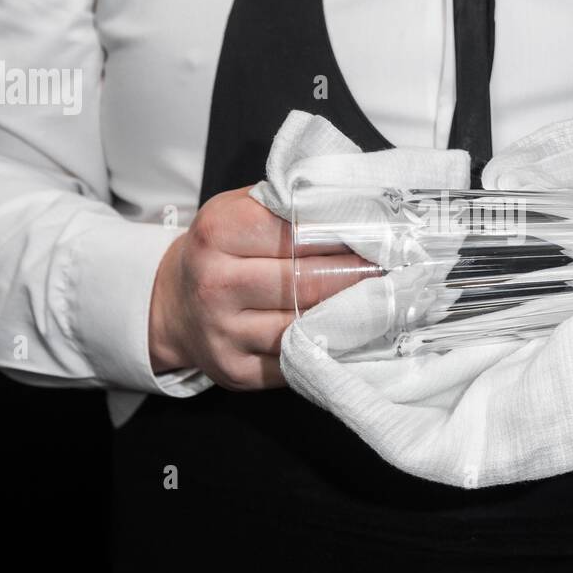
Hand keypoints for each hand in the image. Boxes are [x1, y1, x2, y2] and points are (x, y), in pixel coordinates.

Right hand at [148, 187, 368, 389]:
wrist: (174, 307)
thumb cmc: (222, 251)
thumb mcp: (239, 211)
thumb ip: (287, 204)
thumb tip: (352, 201)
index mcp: (218, 233)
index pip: (298, 232)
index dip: (344, 234)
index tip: (381, 235)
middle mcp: (216, 284)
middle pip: (307, 281)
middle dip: (358, 275)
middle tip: (397, 268)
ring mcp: (224, 332)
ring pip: (306, 324)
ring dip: (352, 313)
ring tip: (385, 298)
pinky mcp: (238, 371)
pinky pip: (298, 361)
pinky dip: (331, 347)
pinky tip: (354, 332)